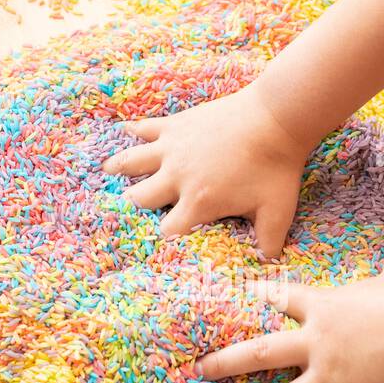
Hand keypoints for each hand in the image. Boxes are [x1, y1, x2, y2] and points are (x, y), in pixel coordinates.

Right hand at [107, 82, 312, 258]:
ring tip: (106, 171)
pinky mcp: (176, 125)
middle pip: (141, 198)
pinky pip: (146, 128)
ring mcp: (172, 149)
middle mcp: (177, 178)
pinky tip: (124, 131)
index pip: (169, 230)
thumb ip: (269, 241)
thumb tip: (269, 263)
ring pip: (133, 161)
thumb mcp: (277, 212)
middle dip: (136, 205)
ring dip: (120, 168)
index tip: (167, 237)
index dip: (168, 235)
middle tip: (130, 206)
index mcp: (198, 202)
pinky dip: (134, 131)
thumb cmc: (276, 167)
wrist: (275, 118)